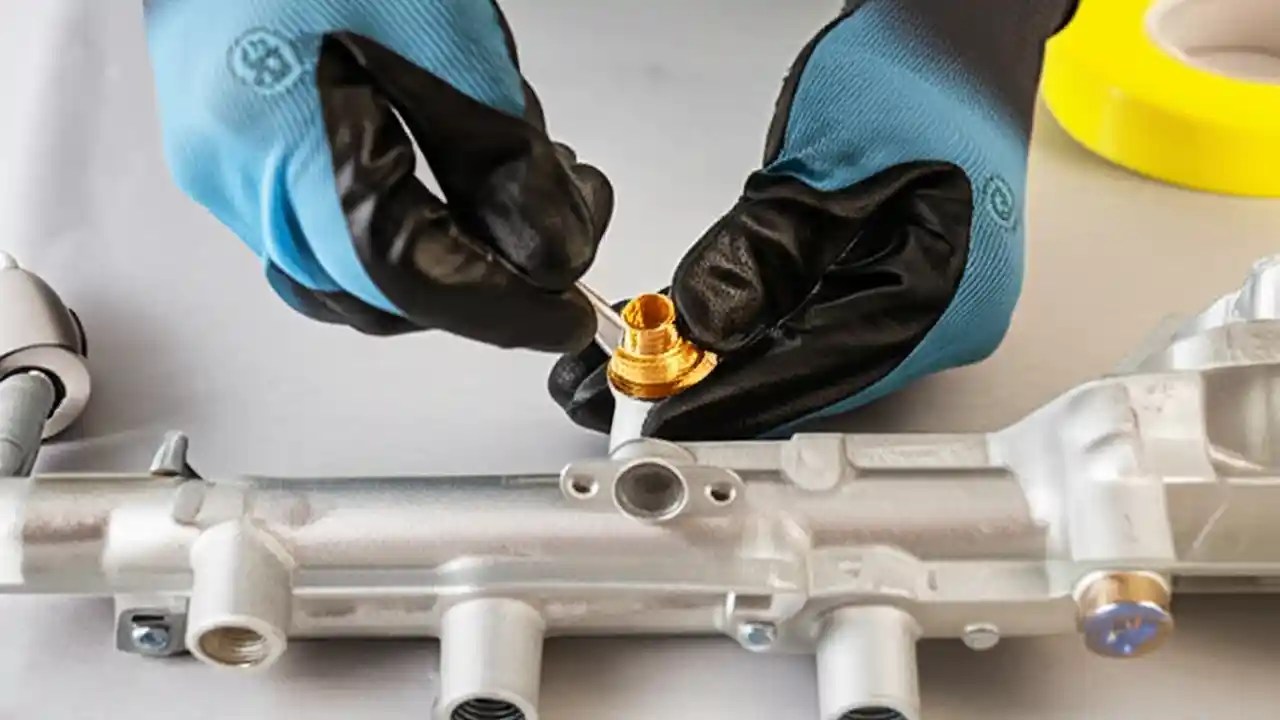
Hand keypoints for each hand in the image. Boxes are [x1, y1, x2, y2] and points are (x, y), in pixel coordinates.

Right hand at [145, 0, 611, 350]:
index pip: (409, 276)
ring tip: (505, 206)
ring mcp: (223, 177)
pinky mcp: (229, 168)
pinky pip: (320, 244)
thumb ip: (507, 157)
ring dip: (443, 265)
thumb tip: (552, 255)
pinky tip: (440, 207)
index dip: (501, 309)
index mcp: (283, 133)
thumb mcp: (453, 39)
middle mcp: (235, 173)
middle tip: (551, 251)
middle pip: (381, 294)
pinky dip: (397, 241)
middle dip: (483, 284)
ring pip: (352, 282)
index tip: (562, 318)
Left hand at [550, 0, 1077, 438]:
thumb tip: (706, 325)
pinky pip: (828, 330)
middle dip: (723, 387)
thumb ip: (762, 247)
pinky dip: (767, 335)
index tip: (663, 422)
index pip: (820, 371)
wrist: (959, 32)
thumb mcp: (824, 154)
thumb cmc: (917, 66)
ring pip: (818, 361)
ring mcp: (937, 307)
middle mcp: (953, 316)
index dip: (732, 400)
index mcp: (951, 291)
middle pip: (818, 378)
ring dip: (737, 364)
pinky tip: (713, 336)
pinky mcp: (909, 289)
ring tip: (654, 370)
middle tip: (638, 396)